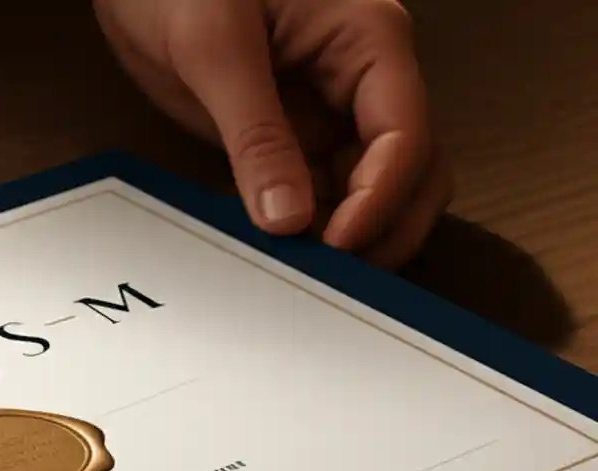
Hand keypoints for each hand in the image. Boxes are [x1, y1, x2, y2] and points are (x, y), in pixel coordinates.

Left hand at [94, 0, 452, 268]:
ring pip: (369, 188)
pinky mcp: (290, 133)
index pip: (406, 133)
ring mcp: (329, 109)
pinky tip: (273, 247)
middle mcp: (362, 78)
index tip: (337, 243)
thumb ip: (255, 132)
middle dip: (383, 225)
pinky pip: (317, 189)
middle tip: (331, 276)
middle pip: (411, 169)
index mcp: (368, 38)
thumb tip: (286, 216)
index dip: (382, 196)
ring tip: (298, 271)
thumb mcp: (214, 48)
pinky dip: (305, 223)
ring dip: (344, 233)